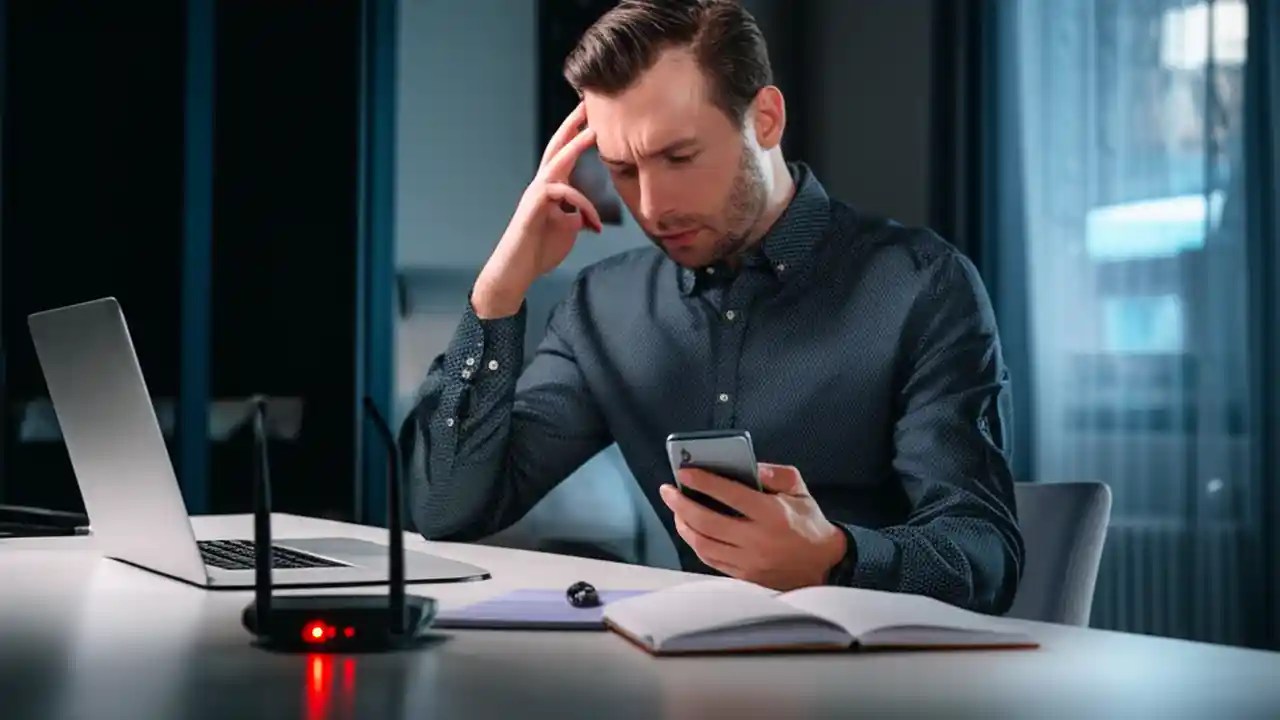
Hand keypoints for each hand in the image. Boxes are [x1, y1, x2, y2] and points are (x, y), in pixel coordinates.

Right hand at [473, 102, 603, 317]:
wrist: (516, 271)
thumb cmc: (539, 250)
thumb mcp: (568, 229)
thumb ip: (578, 215)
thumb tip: (590, 214)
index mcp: (552, 188)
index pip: (565, 154)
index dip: (577, 134)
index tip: (593, 116)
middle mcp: (542, 185)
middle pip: (556, 146)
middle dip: (572, 124)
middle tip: (588, 103)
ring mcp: (535, 194)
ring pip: (555, 162)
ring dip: (575, 145)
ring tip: (594, 132)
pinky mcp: (533, 207)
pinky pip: (561, 194)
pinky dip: (581, 205)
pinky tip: (593, 223)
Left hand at [659, 463, 847, 590]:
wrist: (824, 563)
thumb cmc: (808, 521)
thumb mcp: (800, 489)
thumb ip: (775, 474)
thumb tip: (748, 467)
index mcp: (772, 514)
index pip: (730, 495)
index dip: (704, 482)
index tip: (684, 472)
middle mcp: (758, 540)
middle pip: (708, 522)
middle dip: (681, 504)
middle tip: (668, 490)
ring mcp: (749, 562)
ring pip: (704, 545)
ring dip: (684, 525)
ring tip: (676, 509)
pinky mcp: (745, 577)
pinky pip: (711, 560)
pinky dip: (696, 543)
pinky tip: (691, 529)